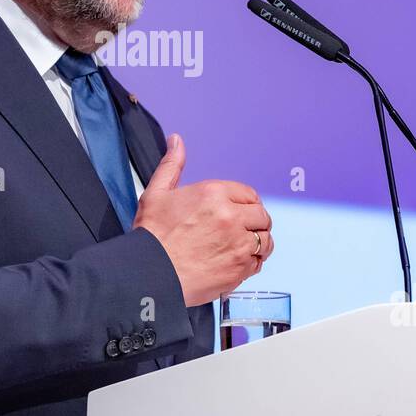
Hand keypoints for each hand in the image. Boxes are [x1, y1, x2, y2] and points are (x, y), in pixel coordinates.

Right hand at [133, 133, 273, 306]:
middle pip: (262, 217)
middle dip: (255, 222)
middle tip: (242, 230)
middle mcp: (231, 217)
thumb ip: (172, 165)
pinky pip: (258, 263)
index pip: (250, 195)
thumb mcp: (156, 193)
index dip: (246, 203)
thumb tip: (177, 141)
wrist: (149, 274)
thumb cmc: (151, 236)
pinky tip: (236, 263)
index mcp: (214, 194)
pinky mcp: (239, 269)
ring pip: (266, 241)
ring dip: (258, 243)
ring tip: (243, 247)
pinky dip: (251, 264)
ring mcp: (238, 244)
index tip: (240, 212)